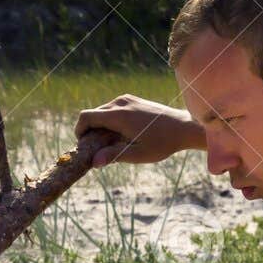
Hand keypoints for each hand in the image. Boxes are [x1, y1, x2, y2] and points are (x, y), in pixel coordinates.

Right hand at [74, 94, 203, 166]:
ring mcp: (126, 99)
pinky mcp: (132, 100)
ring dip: (101, 127)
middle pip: (92, 115)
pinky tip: (122, 135)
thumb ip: (114, 156)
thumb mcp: (138, 154)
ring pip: (102, 112)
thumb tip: (94, 163)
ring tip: (113, 144)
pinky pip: (112, 109)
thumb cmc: (162, 143)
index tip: (84, 146)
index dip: (80, 131)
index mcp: (119, 115)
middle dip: (90, 132)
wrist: (183, 126)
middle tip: (99, 150)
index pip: (86, 117)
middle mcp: (120, 103)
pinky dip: (110, 121)